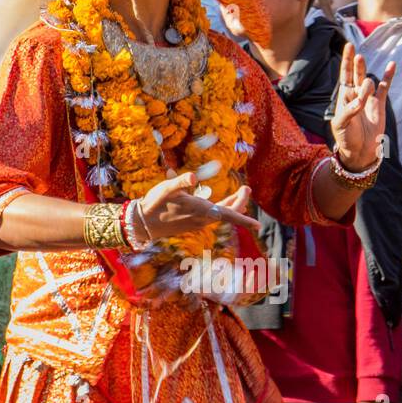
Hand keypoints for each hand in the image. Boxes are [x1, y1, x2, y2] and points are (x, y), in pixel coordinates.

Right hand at [139, 172, 259, 241]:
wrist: (143, 223)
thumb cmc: (154, 203)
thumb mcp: (166, 188)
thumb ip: (181, 181)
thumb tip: (194, 175)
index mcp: (200, 211)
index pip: (227, 215)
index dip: (243, 220)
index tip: (258, 226)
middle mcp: (202, 220)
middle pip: (229, 214)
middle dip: (240, 202)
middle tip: (247, 188)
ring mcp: (199, 223)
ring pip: (222, 215)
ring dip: (233, 204)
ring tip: (242, 191)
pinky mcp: (194, 223)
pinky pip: (215, 217)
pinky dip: (224, 209)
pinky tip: (224, 203)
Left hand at [330, 44, 392, 171]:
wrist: (360, 152)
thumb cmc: (345, 139)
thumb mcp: (341, 125)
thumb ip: (348, 111)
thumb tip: (360, 100)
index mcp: (344, 97)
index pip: (345, 75)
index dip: (346, 61)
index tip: (349, 46)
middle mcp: (356, 95)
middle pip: (356, 74)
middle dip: (357, 64)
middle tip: (358, 56)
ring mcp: (368, 99)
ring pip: (369, 81)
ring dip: (368, 79)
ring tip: (365, 92)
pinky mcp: (379, 105)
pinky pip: (385, 88)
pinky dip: (388, 77)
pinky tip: (392, 65)